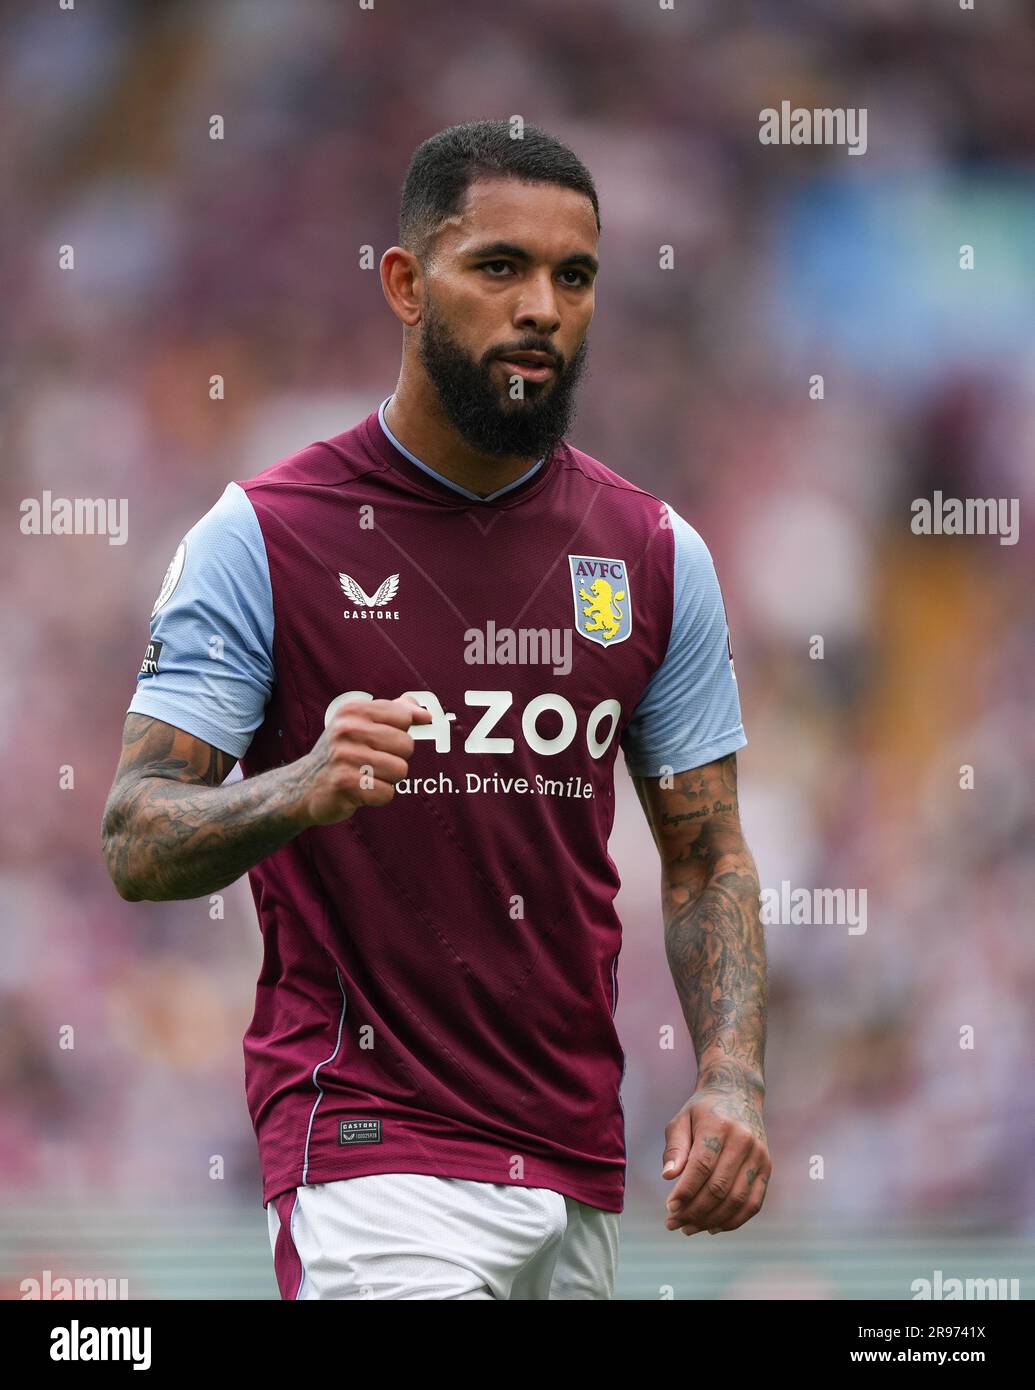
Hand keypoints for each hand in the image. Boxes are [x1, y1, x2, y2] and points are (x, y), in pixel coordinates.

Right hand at [299, 696, 432, 825]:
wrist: (304, 785)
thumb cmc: (343, 752)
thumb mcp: (362, 724)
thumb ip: (395, 712)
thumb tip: (425, 714)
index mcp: (354, 710)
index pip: (404, 717)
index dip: (400, 733)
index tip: (383, 741)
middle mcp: (347, 729)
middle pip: (407, 745)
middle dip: (396, 758)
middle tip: (372, 762)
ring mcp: (344, 756)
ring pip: (400, 770)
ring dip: (388, 779)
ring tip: (366, 776)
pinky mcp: (345, 783)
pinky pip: (387, 793)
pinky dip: (378, 796)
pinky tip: (360, 790)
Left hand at [661, 1063, 770, 1235]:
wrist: (739, 1094)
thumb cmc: (703, 1110)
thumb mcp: (682, 1119)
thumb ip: (675, 1147)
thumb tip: (668, 1177)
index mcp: (719, 1125)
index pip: (702, 1166)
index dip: (685, 1191)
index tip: (669, 1208)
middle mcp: (743, 1141)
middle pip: (719, 1187)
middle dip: (694, 1211)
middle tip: (673, 1223)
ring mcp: (759, 1156)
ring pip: (736, 1200)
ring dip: (711, 1220)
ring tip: (689, 1228)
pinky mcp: (767, 1168)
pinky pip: (753, 1203)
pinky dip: (733, 1221)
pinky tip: (713, 1227)